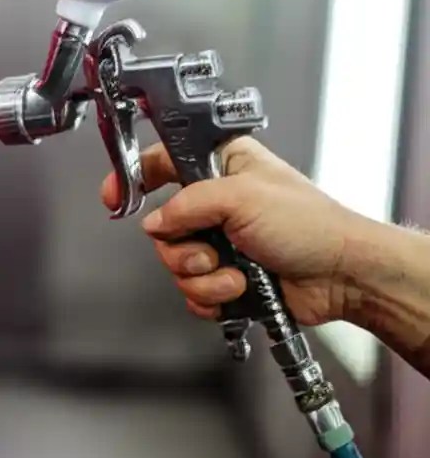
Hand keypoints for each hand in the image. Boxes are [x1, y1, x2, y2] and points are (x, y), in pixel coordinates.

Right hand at [100, 137, 371, 325]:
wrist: (342, 276)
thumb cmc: (310, 224)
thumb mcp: (242, 196)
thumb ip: (187, 203)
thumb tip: (156, 222)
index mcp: (221, 166)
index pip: (161, 162)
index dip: (133, 177)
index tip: (115, 196)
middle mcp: (215, 204)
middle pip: (161, 227)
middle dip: (184, 247)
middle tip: (212, 247)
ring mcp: (219, 242)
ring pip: (175, 264)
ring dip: (204, 275)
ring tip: (236, 273)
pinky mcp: (225, 277)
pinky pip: (192, 291)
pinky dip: (212, 296)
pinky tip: (238, 290)